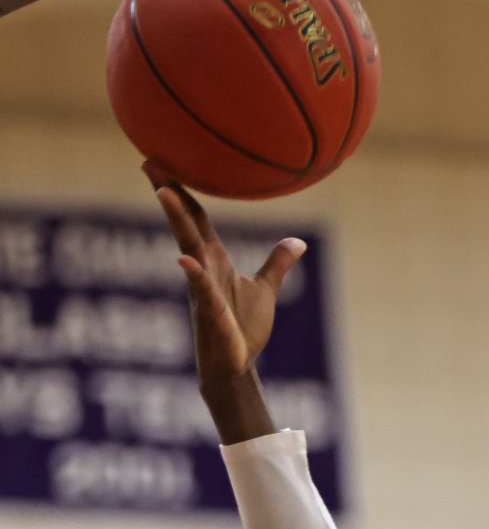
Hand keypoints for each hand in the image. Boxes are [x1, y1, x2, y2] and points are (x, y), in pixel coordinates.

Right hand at [148, 166, 305, 386]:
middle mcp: (205, 269)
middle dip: (169, 194)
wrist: (236, 366)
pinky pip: (202, 290)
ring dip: (177, 222)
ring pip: (189, 248)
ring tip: (164, 194)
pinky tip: (184, 259)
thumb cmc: (243, 330)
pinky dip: (194, 274)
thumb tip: (299, 241)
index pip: (196, 218)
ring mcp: (204, 289)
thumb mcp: (266, 289)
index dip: (182, 191)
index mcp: (215, 260)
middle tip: (149, 162)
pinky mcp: (211, 312)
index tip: (162, 163)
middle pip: (185, 224)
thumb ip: (278, 264)